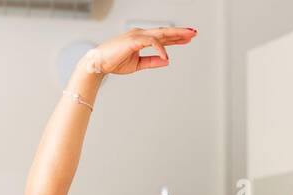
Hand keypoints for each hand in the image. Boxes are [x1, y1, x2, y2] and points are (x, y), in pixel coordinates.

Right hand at [82, 27, 196, 75]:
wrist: (99, 63)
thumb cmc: (115, 62)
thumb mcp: (138, 64)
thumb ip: (152, 62)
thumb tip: (167, 60)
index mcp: (141, 39)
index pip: (162, 37)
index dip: (176, 38)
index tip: (188, 39)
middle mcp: (140, 35)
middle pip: (164, 32)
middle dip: (180, 32)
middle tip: (194, 32)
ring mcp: (137, 36)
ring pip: (160, 33)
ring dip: (175, 34)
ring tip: (188, 36)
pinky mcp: (133, 40)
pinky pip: (151, 42)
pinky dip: (160, 48)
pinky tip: (166, 56)